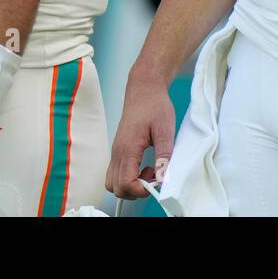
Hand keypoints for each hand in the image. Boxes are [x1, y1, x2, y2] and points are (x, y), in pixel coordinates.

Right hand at [105, 73, 176, 199]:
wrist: (144, 88)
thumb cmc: (154, 105)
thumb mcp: (165, 129)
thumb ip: (164, 155)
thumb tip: (164, 177)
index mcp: (128, 148)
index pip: (125, 183)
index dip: (141, 190)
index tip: (156, 181)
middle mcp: (117, 152)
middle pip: (115, 187)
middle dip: (134, 190)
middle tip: (153, 176)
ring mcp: (115, 151)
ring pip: (112, 182)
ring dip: (130, 184)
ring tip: (149, 170)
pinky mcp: (118, 149)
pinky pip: (115, 172)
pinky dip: (127, 176)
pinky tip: (143, 165)